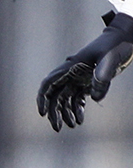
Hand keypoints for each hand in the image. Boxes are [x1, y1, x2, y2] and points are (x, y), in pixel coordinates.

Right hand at [37, 10, 132, 130]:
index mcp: (70, 67)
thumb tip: (94, 98)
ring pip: (65, 99)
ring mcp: (79, 79)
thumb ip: (102, 78)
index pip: (49, 84)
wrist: (124, 39)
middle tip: (57, 128)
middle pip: (55, 95)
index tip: (43, 112)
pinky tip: (80, 121)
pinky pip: (78, 99)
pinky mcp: (88, 83)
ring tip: (70, 127)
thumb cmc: (114, 46)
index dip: (43, 98)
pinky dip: (77, 110)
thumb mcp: (109, 59)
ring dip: (65, 113)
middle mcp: (70, 74)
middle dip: (54, 112)